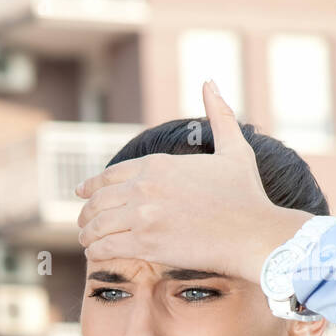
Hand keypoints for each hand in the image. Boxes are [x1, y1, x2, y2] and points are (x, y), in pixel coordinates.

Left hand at [74, 79, 312, 283]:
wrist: (253, 233)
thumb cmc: (246, 194)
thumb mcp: (234, 148)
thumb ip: (219, 115)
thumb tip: (210, 81)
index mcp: (158, 164)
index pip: (110, 175)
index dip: (91, 185)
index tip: (81, 192)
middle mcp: (145, 187)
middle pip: (98, 200)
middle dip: (86, 212)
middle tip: (83, 222)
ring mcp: (143, 216)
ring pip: (97, 225)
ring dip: (87, 233)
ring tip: (86, 239)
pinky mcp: (145, 244)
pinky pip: (106, 247)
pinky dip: (95, 251)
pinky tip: (95, 253)